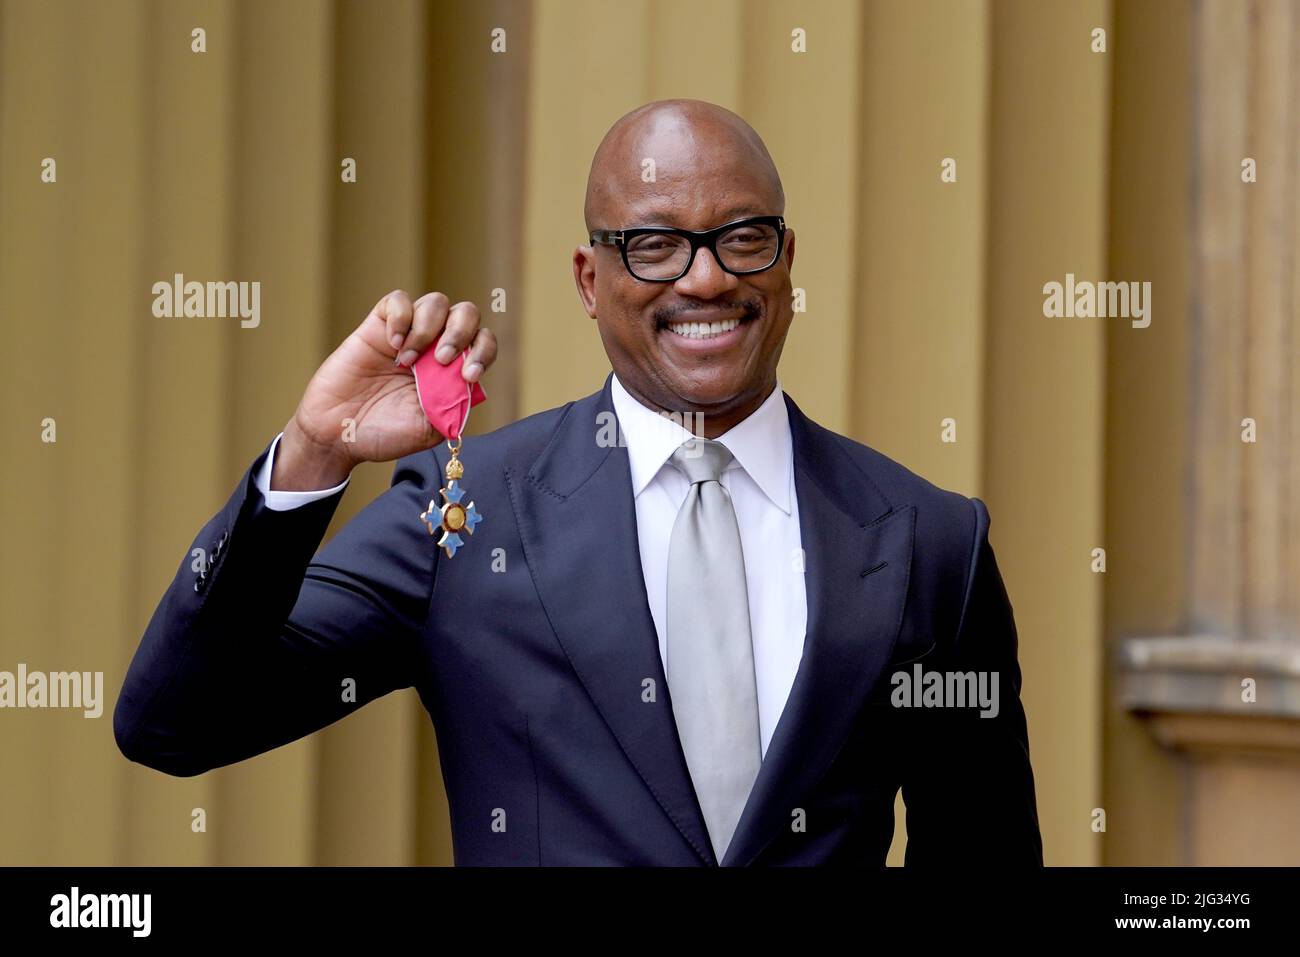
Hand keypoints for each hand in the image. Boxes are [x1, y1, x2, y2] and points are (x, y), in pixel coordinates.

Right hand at [272, 290, 496, 489]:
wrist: (338, 434)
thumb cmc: (384, 433)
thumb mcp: (428, 429)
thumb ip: (453, 406)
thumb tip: (470, 383)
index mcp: (453, 371)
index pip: (483, 344)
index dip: (483, 353)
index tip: (469, 375)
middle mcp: (434, 348)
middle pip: (466, 314)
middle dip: (460, 333)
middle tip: (442, 360)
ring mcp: (407, 335)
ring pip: (436, 303)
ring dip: (427, 329)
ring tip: (406, 360)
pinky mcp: (378, 326)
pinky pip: (398, 300)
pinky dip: (401, 317)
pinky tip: (392, 344)